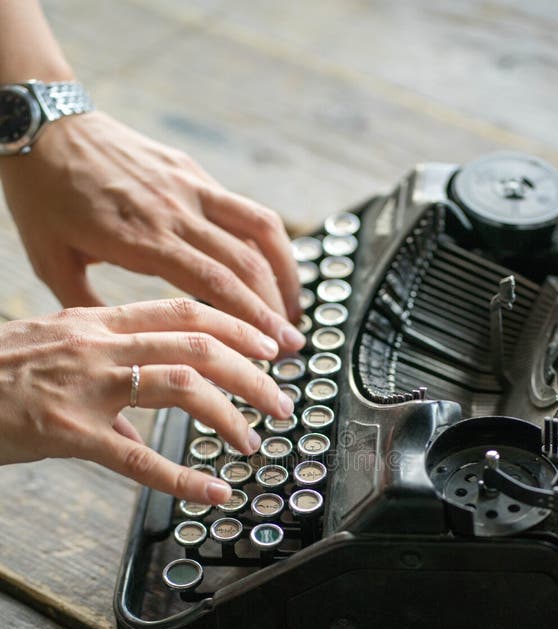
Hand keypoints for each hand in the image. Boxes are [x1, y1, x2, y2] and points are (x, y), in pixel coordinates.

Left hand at [0, 111, 303, 352]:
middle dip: (276, 309)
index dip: (251, 319)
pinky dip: (268, 241)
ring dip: (286, 271)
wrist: (45, 127)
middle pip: (246, 262)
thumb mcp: (52, 261)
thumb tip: (123, 343)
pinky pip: (244, 207)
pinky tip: (271, 267)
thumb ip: (90, 306)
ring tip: (293, 308)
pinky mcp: (192, 172)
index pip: (215, 284)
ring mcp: (188, 186)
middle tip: (291, 344)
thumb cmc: (43, 195)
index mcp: (140, 238)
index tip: (272, 351)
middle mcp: (174, 209)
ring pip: (259, 228)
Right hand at [0, 298, 294, 502]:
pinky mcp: (66, 432)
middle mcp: (98, 344)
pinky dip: (183, 478)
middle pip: (198, 345)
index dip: (237, 324)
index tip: (271, 344)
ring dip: (231, 417)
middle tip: (281, 401)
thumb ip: (103, 361)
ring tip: (254, 443)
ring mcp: (84, 386)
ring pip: (182, 388)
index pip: (184, 310)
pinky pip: (137, 457)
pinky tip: (212, 493)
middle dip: (252, 373)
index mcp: (96, 321)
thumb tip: (139, 402)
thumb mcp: (52, 347)